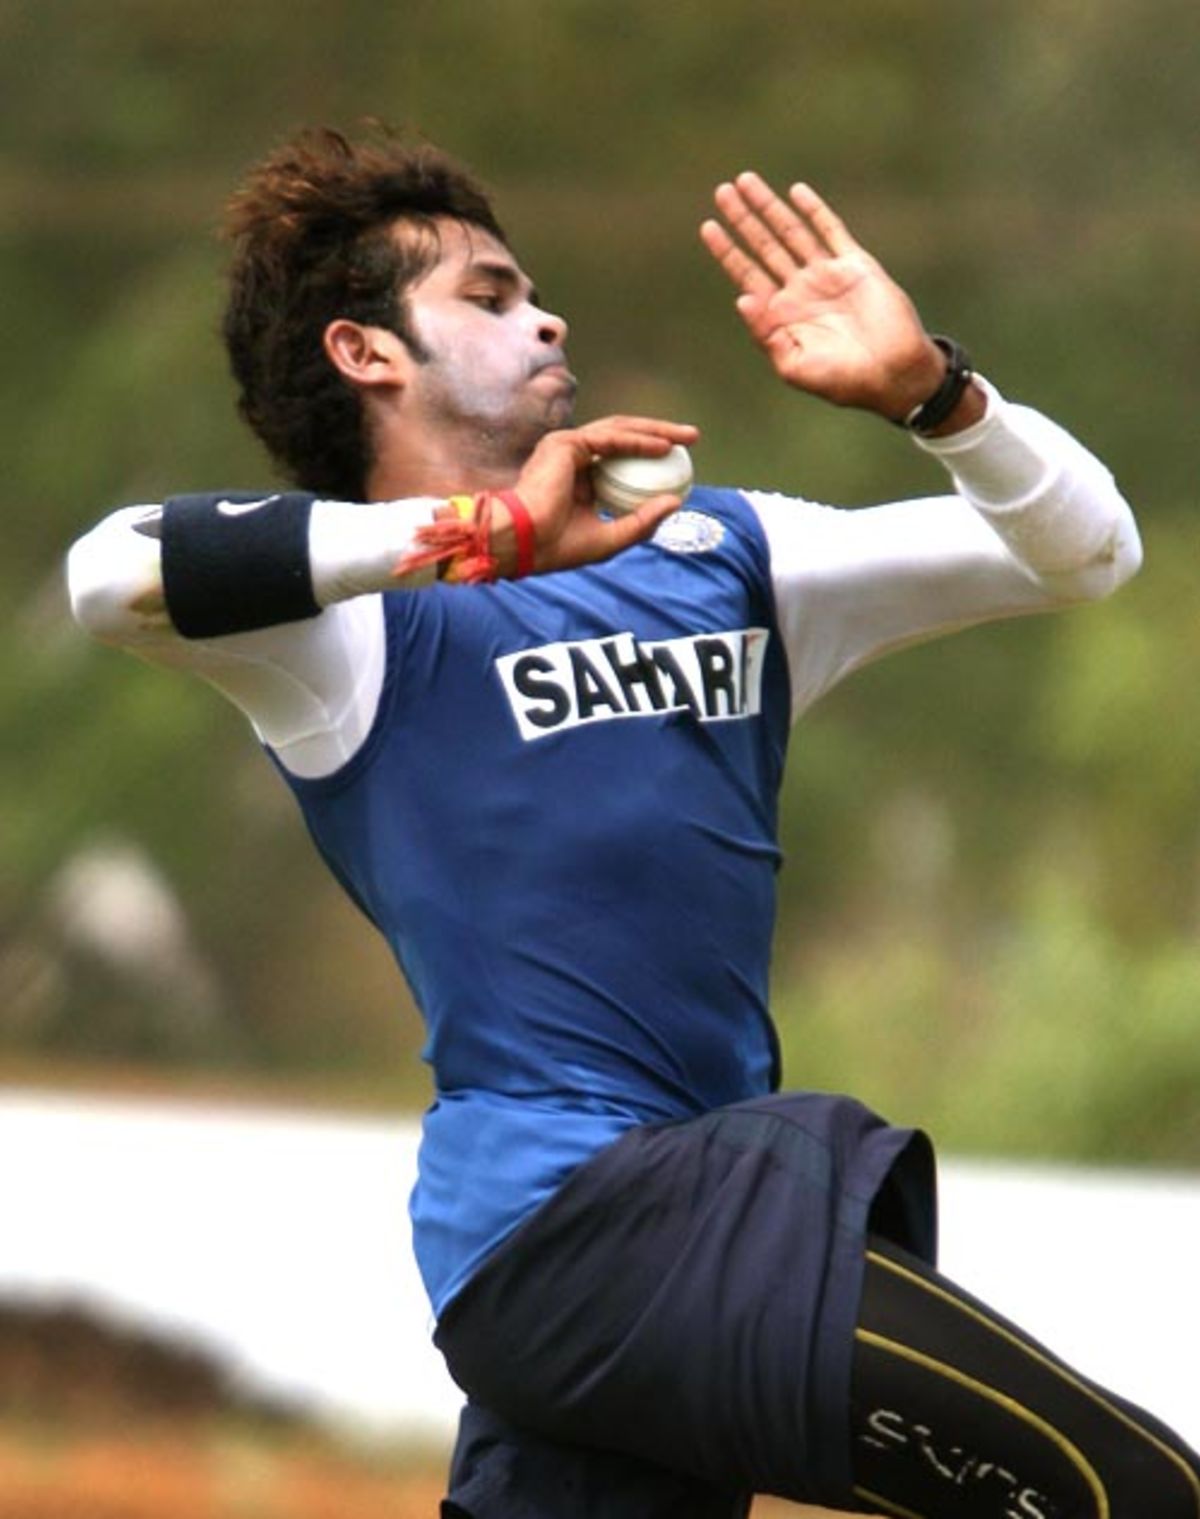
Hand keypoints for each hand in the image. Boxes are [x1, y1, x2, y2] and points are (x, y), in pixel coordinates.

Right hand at [498, 416, 699, 574]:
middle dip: (659, 434)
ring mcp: (567, 446)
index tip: (678, 461)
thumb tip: (676, 502)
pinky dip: (638, 441)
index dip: (649, 455)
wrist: (524, 544)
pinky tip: (663, 446)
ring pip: (619, 431)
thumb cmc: (558, 546)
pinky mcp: (566, 444)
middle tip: (690, 438)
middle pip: (623, 437)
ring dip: (655, 431)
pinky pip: (610, 440)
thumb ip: (641, 521)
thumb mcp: (611, 537)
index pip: (620, 457)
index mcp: (578, 477)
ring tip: (684, 437)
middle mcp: (572, 457)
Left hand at [700, 172, 947, 420]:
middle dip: (743, 219)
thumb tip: (741, 298)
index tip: (708, 226)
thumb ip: (766, 335)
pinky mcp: (855, 265)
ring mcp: (827, 275)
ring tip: (746, 181)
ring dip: (770, 207)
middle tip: (721, 191)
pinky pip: (830, 231)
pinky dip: (813, 211)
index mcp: (782, 315)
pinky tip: (795, 192)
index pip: (747, 275)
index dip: (727, 251)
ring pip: (791, 232)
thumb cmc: (843, 381)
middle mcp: (800, 291)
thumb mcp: (794, 367)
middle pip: (764, 246)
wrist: (893, 374)